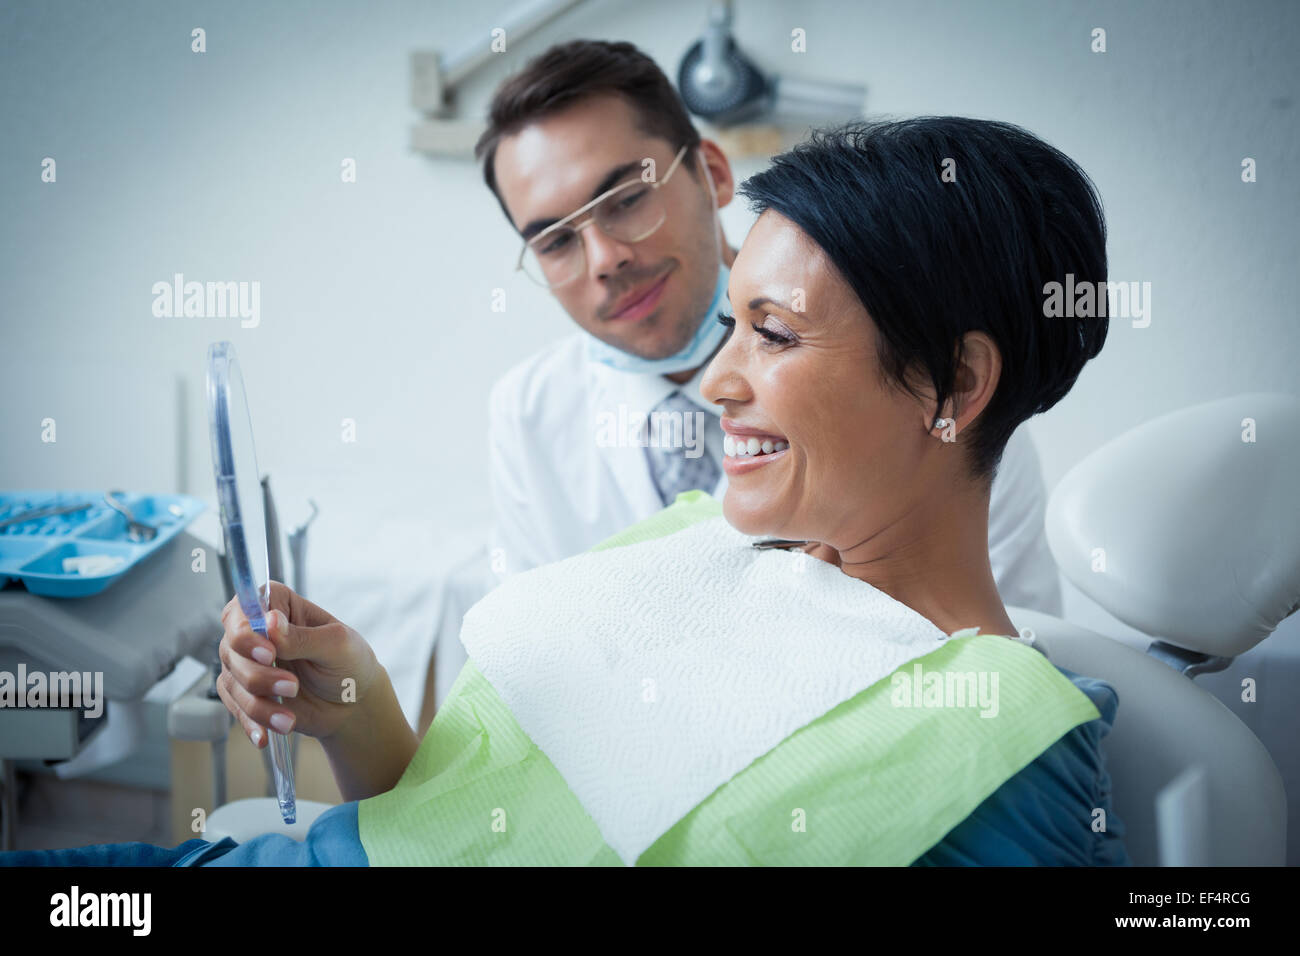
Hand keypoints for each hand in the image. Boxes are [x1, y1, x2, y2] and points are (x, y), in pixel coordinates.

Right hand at [217, 581, 379, 746]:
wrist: (352, 704)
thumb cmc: (349, 663)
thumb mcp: (337, 645)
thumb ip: (303, 636)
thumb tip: (271, 622)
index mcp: (279, 605)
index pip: (245, 606)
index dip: (248, 630)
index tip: (269, 652)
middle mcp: (256, 630)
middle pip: (232, 647)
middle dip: (258, 674)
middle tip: (292, 687)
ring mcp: (246, 662)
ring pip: (232, 680)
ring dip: (258, 704)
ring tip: (288, 720)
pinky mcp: (245, 691)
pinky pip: (235, 706)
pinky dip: (250, 722)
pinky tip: (264, 736)